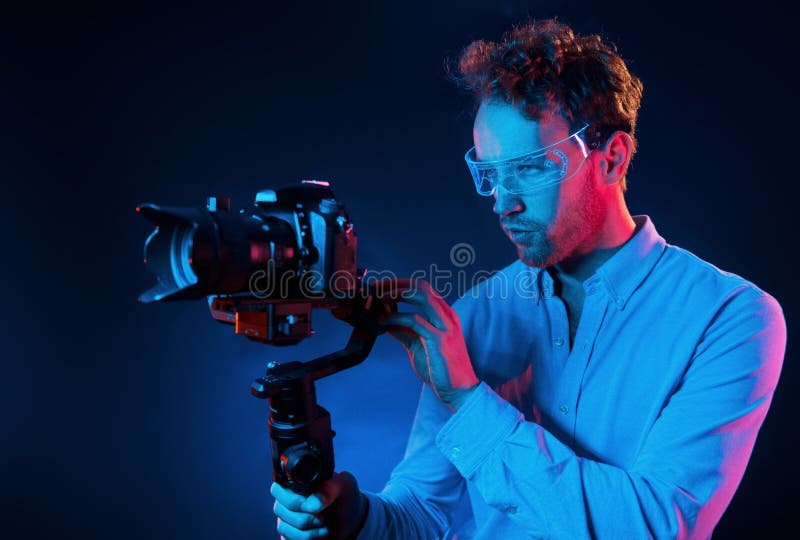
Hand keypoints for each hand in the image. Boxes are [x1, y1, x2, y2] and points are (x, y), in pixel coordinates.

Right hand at [270, 472, 367, 539]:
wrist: (351, 522)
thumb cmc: (345, 498)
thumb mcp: (345, 485)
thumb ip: (332, 486)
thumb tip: (313, 503)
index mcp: (295, 483)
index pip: (278, 489)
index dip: (296, 499)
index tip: (316, 506)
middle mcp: (285, 500)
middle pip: (279, 509)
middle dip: (306, 516)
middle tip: (323, 515)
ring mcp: (285, 519)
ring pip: (284, 527)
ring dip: (309, 530)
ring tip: (324, 524)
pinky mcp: (288, 536)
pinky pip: (289, 539)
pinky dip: (309, 539)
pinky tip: (320, 534)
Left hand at [376, 279, 479, 410]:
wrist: (458, 390)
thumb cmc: (439, 368)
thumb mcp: (417, 345)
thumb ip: (403, 332)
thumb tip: (385, 321)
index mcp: (444, 315)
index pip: (422, 289)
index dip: (400, 284)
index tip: (380, 287)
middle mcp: (447, 315)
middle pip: (421, 287)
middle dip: (396, 284)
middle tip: (375, 288)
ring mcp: (445, 326)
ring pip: (421, 296)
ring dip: (396, 294)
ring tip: (378, 298)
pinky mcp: (439, 339)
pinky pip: (415, 321)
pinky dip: (396, 317)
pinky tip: (383, 321)